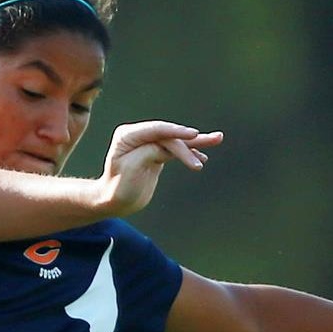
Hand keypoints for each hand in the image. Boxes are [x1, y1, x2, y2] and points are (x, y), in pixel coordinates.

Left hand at [99, 121, 223, 215]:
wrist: (115, 201)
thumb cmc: (119, 186)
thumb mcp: (133, 169)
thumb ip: (151, 152)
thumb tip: (170, 147)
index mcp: (128, 135)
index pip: (157, 130)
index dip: (176, 131)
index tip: (194, 135)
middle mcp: (138, 135)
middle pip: (169, 136)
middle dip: (189, 144)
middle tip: (206, 153)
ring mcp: (148, 143)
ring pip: (175, 141)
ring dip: (196, 143)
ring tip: (217, 139)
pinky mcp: (157, 153)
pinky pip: (176, 150)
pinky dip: (190, 152)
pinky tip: (203, 156)